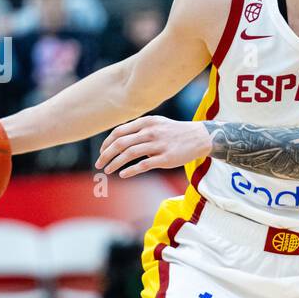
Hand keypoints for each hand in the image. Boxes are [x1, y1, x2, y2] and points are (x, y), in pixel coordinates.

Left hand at [95, 116, 210, 178]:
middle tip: (99, 164)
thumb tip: (120, 141)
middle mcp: (150, 132)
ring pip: (129, 154)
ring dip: (115, 163)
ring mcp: (158, 145)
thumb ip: (139, 130)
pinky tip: (123, 174)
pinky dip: (130, 170)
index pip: (119, 132)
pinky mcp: (166, 158)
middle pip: (121, 143)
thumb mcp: (156, 124)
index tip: (102, 153)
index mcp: (146, 122)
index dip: (107, 143)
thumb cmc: (175, 132)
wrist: (199, 137)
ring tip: (108, 170)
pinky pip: (143, 165)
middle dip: (106, 155)